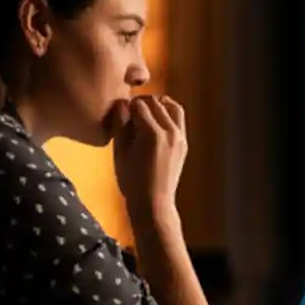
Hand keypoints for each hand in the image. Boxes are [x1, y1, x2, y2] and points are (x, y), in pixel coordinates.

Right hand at [112, 94, 186, 220]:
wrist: (154, 202)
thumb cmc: (132, 181)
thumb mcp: (120, 152)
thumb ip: (120, 125)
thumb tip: (121, 104)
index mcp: (151, 134)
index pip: (138, 104)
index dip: (126, 105)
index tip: (120, 112)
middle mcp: (169, 132)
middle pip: (155, 102)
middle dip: (140, 103)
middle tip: (130, 113)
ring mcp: (180, 137)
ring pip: (170, 106)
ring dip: (156, 104)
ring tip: (144, 112)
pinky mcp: (184, 142)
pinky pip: (178, 118)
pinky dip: (168, 112)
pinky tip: (156, 119)